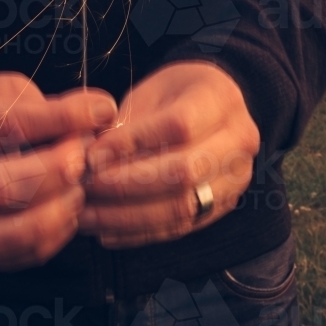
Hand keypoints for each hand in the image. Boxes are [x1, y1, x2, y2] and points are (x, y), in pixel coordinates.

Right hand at [0, 72, 116, 270]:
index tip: (101, 113)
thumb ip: (54, 106)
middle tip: (85, 161)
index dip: (64, 120)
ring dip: (52, 217)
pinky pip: (7, 256)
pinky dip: (46, 242)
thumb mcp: (12, 91)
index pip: (13, 124)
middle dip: (56, 176)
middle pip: (2, 187)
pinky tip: (67, 216)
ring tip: (78, 193)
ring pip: (0, 234)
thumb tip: (103, 113)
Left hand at [79, 62, 259, 248]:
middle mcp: (238, 142)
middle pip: (184, 172)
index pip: (179, 125)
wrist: (215, 111)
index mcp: (221, 100)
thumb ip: (126, 123)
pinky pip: (181, 227)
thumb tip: (91, 158)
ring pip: (182, 207)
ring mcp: (235, 179)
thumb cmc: (176, 96)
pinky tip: (106, 231)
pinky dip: (139, 232)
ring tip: (87, 214)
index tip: (93, 153)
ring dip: (128, 216)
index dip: (133, 142)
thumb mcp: (152, 92)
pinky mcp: (222, 206)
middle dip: (127, 184)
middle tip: (87, 186)